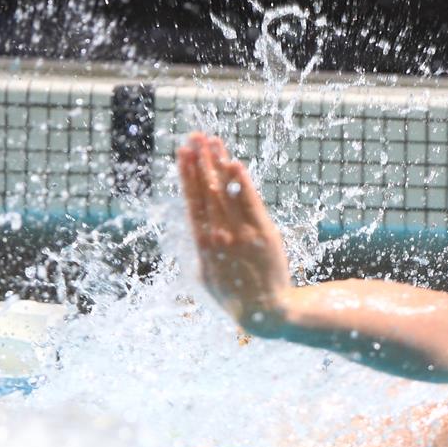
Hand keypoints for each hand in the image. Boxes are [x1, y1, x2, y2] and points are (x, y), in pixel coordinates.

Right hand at [177, 133, 293, 335]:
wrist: (265, 310)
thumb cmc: (233, 294)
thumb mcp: (206, 275)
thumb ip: (200, 248)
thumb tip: (196, 228)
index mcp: (202, 243)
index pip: (192, 200)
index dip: (187, 174)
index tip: (182, 152)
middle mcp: (219, 234)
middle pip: (207, 189)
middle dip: (199, 160)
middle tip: (193, 136)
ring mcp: (241, 233)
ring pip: (225, 191)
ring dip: (217, 163)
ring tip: (211, 141)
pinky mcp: (262, 233)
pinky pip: (250, 202)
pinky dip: (241, 183)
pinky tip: (234, 163)